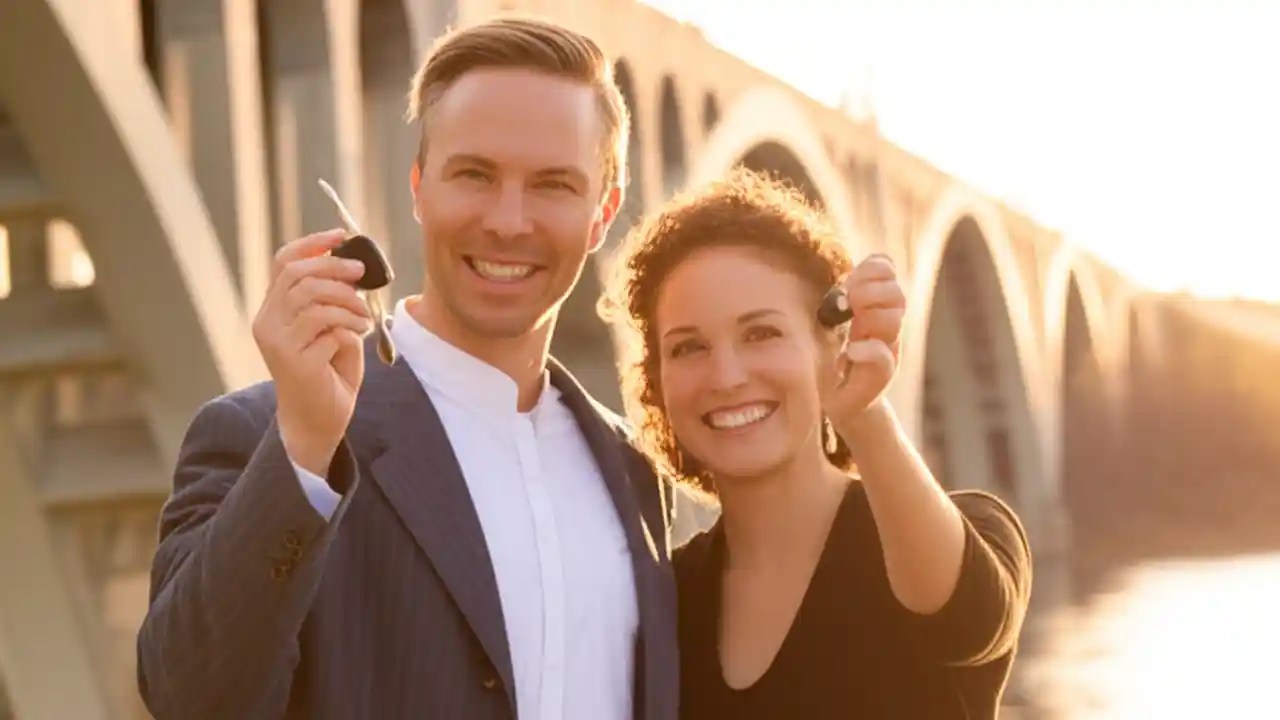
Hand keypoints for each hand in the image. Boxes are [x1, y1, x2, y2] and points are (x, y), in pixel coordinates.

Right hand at [252, 229, 371, 476]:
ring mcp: (278, 342)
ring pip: (313, 298)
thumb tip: (353, 264)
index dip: (312, 244)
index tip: (342, 236)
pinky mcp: (295, 361)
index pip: (282, 263)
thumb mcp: (330, 327)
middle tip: (363, 275)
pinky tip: (358, 336)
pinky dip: (350, 327)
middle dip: (335, 268)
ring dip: (348, 302)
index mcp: (273, 310)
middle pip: (297, 275)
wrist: (319, 420)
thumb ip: (333, 299)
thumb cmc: (328, 372)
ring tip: (364, 317)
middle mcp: (267, 323)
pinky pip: (328, 328)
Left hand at [824, 254, 904, 431]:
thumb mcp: (832, 322)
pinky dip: (867, 350)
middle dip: (869, 292)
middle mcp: (886, 325)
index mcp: (875, 305)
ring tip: (851, 330)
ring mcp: (888, 349)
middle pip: (896, 294)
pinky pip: (883, 356)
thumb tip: (837, 272)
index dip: (872, 269)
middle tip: (848, 305)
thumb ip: (838, 297)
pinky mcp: (881, 375)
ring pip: (893, 320)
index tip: (849, 282)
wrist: (839, 401)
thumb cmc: (831, 358)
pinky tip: (850, 351)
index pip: (886, 270)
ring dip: (869, 318)